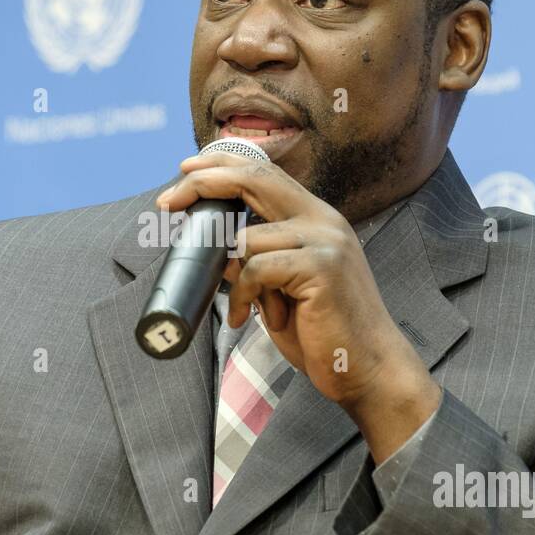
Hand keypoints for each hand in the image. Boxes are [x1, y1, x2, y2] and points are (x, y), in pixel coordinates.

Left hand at [156, 151, 440, 457]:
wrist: (368, 369)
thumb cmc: (323, 332)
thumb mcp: (281, 290)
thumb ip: (256, 264)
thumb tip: (216, 254)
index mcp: (316, 219)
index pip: (264, 173)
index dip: (222, 165)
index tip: (185, 169)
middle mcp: (324, 220)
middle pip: (254, 179)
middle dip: (204, 183)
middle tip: (166, 203)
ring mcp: (326, 241)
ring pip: (247, 239)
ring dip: (233, 280)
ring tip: (245, 312)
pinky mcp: (322, 268)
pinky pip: (256, 269)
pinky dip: (243, 296)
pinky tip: (248, 320)